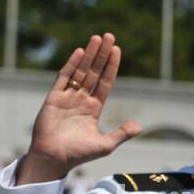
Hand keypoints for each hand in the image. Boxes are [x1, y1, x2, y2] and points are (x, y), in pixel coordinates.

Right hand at [18, 33, 141, 185]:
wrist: (54, 158)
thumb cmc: (78, 154)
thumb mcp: (105, 144)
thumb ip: (121, 134)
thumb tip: (140, 126)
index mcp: (94, 108)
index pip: (105, 82)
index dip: (112, 67)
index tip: (118, 50)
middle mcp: (81, 99)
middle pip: (95, 72)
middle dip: (102, 55)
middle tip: (109, 36)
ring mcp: (68, 97)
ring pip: (81, 71)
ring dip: (89, 54)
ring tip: (97, 38)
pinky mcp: (54, 97)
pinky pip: (64, 77)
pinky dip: (71, 65)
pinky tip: (80, 52)